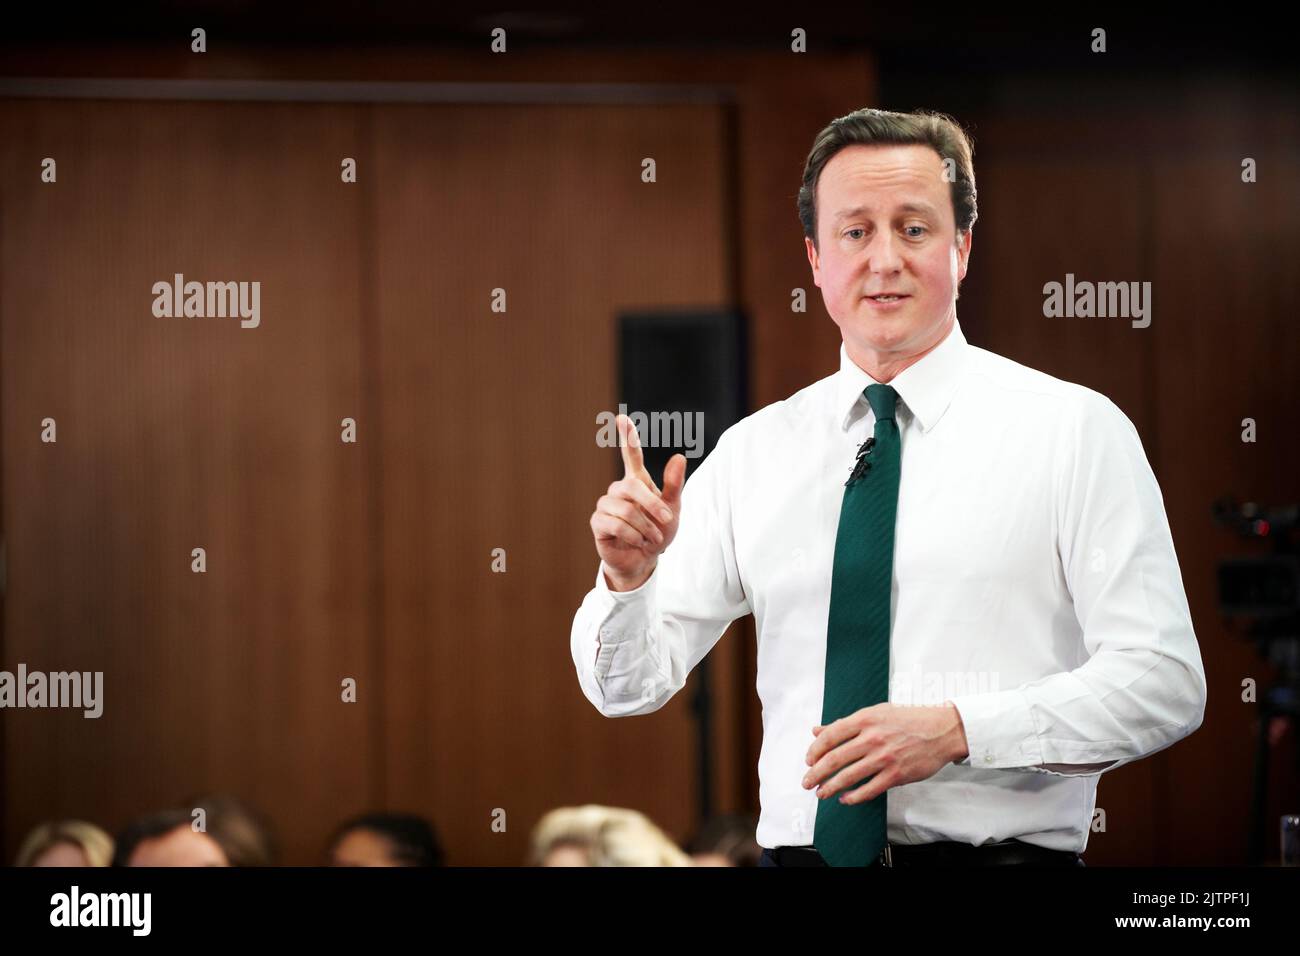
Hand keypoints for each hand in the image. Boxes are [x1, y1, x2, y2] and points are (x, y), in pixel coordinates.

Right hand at [590, 414, 685, 590]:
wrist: (644, 560)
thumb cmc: (659, 532)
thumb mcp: (673, 510)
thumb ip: (674, 485)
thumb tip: (679, 456)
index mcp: (637, 482)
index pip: (630, 454)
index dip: (627, 437)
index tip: (622, 418)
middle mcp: (618, 490)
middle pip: (631, 485)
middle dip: (653, 503)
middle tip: (668, 519)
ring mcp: (606, 505)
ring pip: (625, 508)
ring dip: (645, 526)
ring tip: (653, 537)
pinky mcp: (598, 522)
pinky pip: (615, 523)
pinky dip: (632, 535)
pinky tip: (637, 542)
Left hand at [801, 702, 968, 804]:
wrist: (942, 730)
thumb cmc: (908, 719)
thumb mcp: (876, 713)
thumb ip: (845, 724)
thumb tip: (817, 731)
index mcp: (865, 719)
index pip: (830, 736)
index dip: (815, 750)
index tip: (809, 760)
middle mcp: (872, 738)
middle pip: (835, 759)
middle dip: (816, 773)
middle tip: (806, 782)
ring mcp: (884, 757)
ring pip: (848, 776)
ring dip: (830, 787)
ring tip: (821, 793)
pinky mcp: (896, 774)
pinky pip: (869, 789)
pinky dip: (853, 797)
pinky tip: (845, 799)